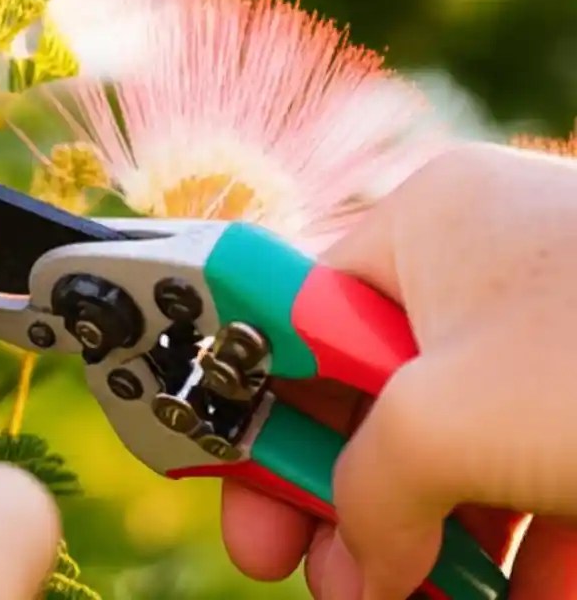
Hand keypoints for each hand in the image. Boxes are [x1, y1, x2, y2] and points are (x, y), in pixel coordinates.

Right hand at [221, 143, 576, 598]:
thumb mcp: (450, 421)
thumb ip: (366, 488)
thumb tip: (357, 560)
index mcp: (425, 227)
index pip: (295, 315)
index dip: (260, 409)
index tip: (245, 495)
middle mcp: (487, 272)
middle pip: (374, 401)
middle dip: (353, 504)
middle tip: (328, 577)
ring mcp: (557, 341)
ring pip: (462, 457)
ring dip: (439, 549)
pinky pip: (542, 481)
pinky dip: (526, 554)